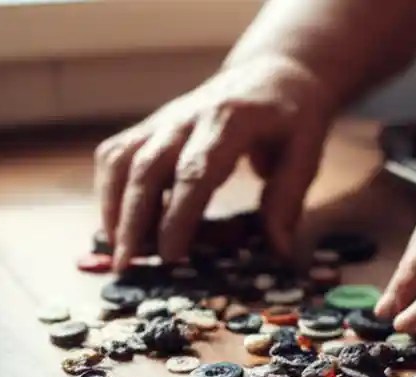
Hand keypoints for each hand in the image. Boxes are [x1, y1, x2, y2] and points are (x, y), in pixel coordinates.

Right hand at [95, 55, 336, 269]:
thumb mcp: (307, 152)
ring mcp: (164, 121)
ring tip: (120, 251)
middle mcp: (188, 117)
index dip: (179, 215)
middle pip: (147, 166)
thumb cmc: (292, 116)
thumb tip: (278, 251)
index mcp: (230, 121)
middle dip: (133, 219)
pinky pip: (115, 155)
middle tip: (128, 265)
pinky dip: (108, 191)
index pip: (195, 171)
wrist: (272, 73)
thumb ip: (287, 199)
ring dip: (113, 207)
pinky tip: (118, 226)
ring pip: (121, 159)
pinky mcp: (151, 127)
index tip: (171, 255)